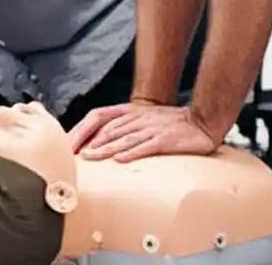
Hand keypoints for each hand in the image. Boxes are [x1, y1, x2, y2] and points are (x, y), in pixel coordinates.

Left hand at [68, 103, 221, 161]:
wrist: (201, 121)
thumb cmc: (170, 123)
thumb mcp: (144, 118)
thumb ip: (124, 127)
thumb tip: (101, 143)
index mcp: (130, 111)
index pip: (99, 117)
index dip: (83, 129)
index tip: (70, 144)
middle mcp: (138, 118)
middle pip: (107, 129)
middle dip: (89, 142)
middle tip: (74, 155)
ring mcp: (151, 128)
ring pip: (123, 137)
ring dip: (104, 148)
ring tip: (90, 157)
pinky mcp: (165, 139)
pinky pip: (145, 146)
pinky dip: (131, 153)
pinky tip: (120, 159)